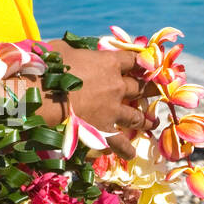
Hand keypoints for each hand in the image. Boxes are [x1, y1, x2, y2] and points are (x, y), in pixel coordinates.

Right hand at [45, 39, 144, 158]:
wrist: (46, 96)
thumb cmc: (51, 68)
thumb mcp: (62, 50)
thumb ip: (71, 51)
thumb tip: (66, 51)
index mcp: (109, 63)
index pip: (132, 60)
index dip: (141, 63)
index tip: (146, 66)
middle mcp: (117, 86)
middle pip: (140, 88)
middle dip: (149, 90)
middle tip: (156, 92)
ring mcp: (113, 110)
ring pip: (137, 116)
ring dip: (146, 120)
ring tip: (152, 123)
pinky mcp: (104, 130)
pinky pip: (120, 143)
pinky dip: (126, 149)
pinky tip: (131, 154)